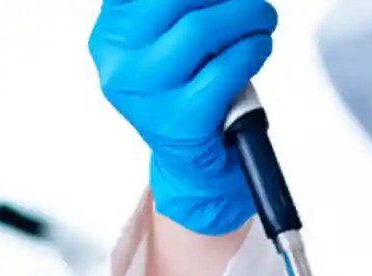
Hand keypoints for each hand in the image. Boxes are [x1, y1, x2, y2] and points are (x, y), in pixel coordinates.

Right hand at [89, 0, 277, 234]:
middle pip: (171, 0)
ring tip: (261, 23)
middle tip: (252, 4)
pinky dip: (252, 51)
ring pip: (200, 29)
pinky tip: (258, 50)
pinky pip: (224, 69)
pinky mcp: (180, 121)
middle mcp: (120, 66)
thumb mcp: (166, 43)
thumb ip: (179, 11)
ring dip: (246, 17)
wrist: (192, 163)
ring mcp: (147, 96)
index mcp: (110, 38)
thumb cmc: (185, 93)